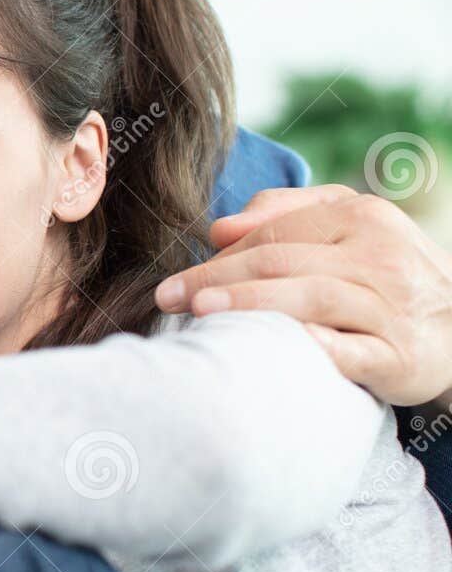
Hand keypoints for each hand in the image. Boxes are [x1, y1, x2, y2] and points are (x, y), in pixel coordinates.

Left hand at [156, 185, 451, 405]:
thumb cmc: (385, 278)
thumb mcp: (350, 230)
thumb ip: (286, 215)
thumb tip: (220, 227)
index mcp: (363, 217)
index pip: (275, 233)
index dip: (219, 257)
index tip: (174, 282)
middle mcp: (381, 256)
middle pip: (283, 262)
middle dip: (218, 279)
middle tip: (170, 298)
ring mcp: (392, 306)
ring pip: (312, 298)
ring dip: (251, 305)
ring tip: (202, 312)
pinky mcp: (400, 356)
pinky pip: (352, 350)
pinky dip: (315, 347)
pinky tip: (277, 348)